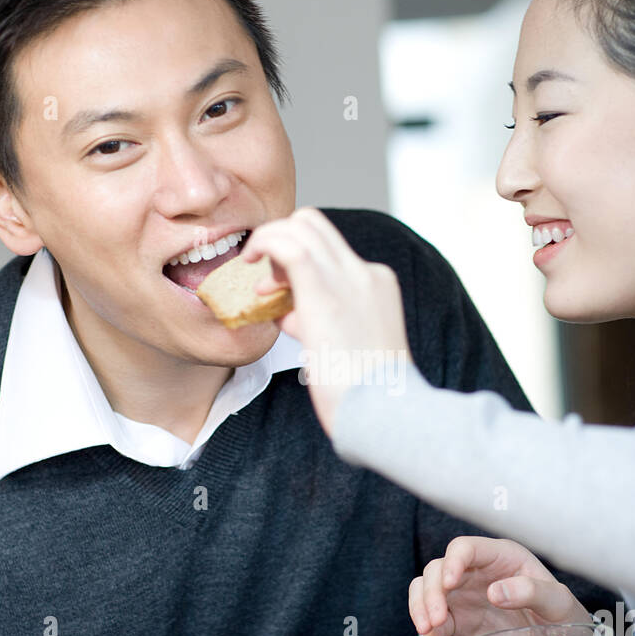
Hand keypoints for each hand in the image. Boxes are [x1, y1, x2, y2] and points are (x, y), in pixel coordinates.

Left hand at [240, 207, 411, 437]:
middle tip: (267, 281)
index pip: (331, 250)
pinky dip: (265, 243)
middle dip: (282, 240)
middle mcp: (366, 273)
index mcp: (378, 285)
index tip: (279, 291)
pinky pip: (288, 244)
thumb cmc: (365, 396)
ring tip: (259, 281)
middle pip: (316, 225)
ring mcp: (349, 278)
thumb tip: (289, 313)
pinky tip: (250, 261)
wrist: (384, 412)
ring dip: (271, 240)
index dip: (297, 259)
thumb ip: (318, 322)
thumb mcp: (346, 349)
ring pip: (303, 224)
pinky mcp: (324, 291)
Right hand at [409, 536, 591, 635]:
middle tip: (436, 619)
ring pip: (425, 590)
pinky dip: (428, 634)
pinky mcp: (458, 623)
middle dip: (431, 592)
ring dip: (420, 608)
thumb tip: (495, 592)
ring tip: (429, 631)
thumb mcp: (559, 603)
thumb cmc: (565, 618)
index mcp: (501, 558)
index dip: (453, 562)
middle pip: (438, 569)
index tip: (450, 583)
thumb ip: (532, 592)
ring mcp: (464, 598)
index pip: (465, 548)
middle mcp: (477, 573)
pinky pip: (432, 622)